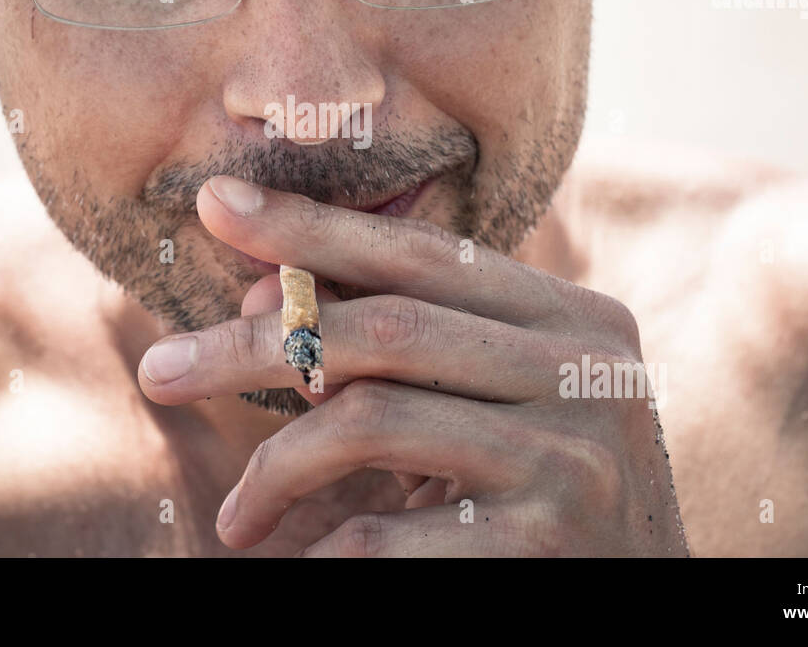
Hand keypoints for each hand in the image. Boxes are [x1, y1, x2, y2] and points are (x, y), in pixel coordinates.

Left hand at [137, 175, 688, 555]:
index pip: (424, 252)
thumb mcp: (491, 406)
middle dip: (253, 345)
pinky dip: (323, 548)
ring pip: (370, 419)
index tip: (213, 203)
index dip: (313, 226)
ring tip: (236, 520)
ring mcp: (575, 455)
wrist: (649, 604)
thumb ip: (401, 345)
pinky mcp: (551, 542)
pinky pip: (388, 535)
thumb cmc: (551, 497)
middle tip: (158, 368)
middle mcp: (586, 370)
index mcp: (574, 319)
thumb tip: (262, 295)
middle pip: (382, 326)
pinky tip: (298, 562)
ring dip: (274, 467)